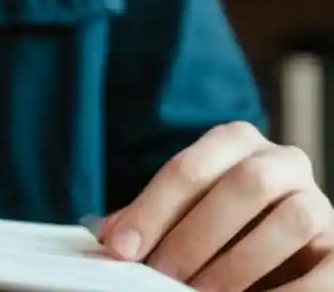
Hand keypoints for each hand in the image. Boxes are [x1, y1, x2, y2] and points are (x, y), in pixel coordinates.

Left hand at [99, 121, 333, 290]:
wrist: (271, 247)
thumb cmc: (212, 226)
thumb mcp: (176, 215)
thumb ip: (143, 221)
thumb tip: (106, 237)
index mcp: (233, 142)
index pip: (189, 167)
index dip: (152, 211)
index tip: (122, 250)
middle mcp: (282, 160)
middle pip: (244, 186)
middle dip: (196, 236)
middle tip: (163, 275)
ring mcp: (318, 199)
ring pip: (291, 220)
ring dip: (240, 263)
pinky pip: (326, 267)